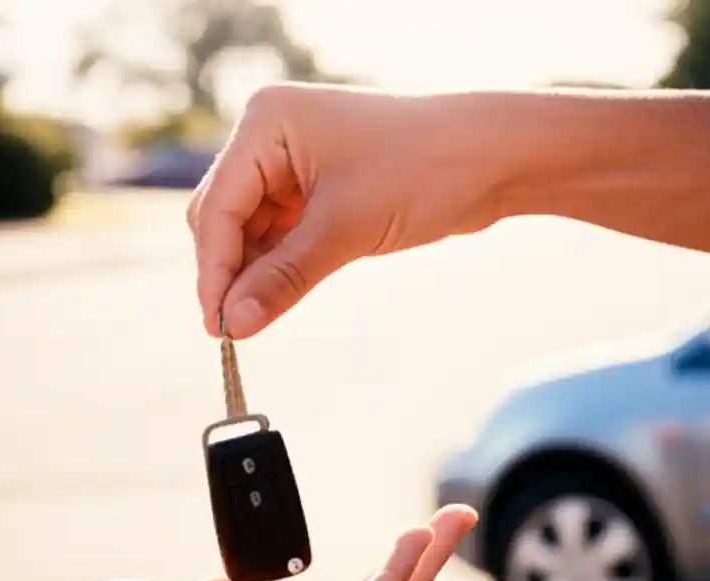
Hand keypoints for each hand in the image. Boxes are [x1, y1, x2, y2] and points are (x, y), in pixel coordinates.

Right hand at [188, 84, 505, 338]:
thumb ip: (283, 278)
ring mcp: (294, 159)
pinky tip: (277, 296)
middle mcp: (273, 134)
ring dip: (253, 272)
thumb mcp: (346, 229)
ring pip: (251, 228)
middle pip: (225, 215)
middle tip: (232, 329)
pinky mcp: (319, 184)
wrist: (495, 157)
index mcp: (268, 121)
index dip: (213, 269)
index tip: (217, 325)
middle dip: (228, 271)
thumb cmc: (424, 169)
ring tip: (255, 320)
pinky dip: (278, 264)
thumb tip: (234, 324)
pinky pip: (281, 231)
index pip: (219, 205)